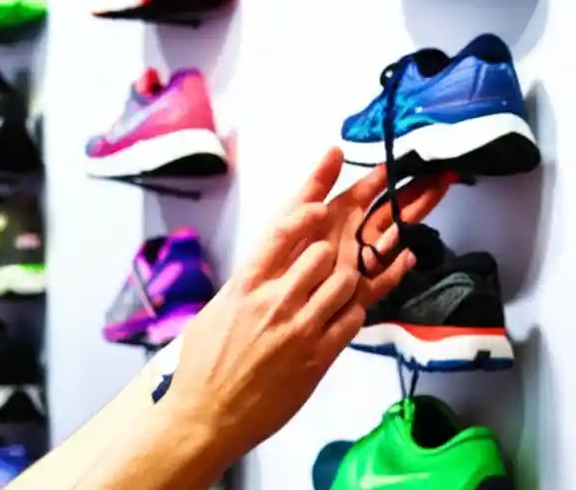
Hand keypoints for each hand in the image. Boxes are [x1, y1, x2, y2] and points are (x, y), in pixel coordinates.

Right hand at [156, 148, 451, 460]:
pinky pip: (354, 318)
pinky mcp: (317, 357)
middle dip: (342, 237)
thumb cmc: (206, 364)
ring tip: (351, 271)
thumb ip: (253, 278)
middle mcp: (273, 300)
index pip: (283, 225)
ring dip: (353, 273)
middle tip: (371, 210)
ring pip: (345, 280)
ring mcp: (298, 328)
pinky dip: (360, 306)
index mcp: (247, 283)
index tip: (335, 159)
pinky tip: (363, 300)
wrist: (204, 417)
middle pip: (324, 248)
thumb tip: (276, 253)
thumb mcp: (221, 308)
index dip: (312, 189)